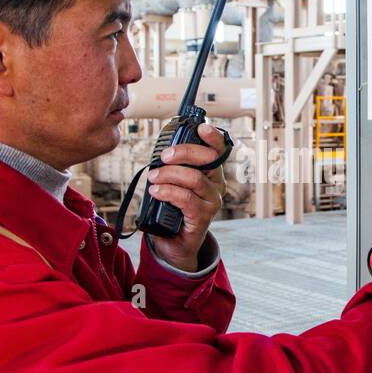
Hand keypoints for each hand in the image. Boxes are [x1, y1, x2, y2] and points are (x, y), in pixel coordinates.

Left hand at [145, 123, 226, 271]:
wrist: (176, 244)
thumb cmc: (174, 210)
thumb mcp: (174, 184)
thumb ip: (172, 168)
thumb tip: (159, 153)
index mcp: (212, 174)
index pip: (218, 151)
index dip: (213, 137)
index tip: (201, 128)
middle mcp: (217, 186)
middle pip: (208, 160)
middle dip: (183, 152)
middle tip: (163, 157)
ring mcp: (211, 203)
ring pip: (194, 179)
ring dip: (169, 174)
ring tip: (153, 178)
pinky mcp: (202, 218)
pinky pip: (186, 199)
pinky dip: (168, 192)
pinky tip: (156, 192)